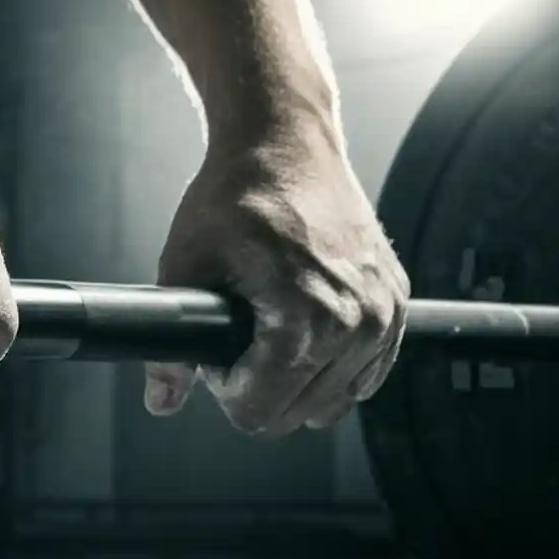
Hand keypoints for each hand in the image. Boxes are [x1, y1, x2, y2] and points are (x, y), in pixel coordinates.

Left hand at [146, 114, 408, 434]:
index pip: (259, 413)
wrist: (284, 143)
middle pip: (296, 415)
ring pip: (333, 401)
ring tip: (271, 329)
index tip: (217, 351)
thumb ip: (169, 346)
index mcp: (306, 318)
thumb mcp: (183, 266)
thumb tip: (162, 399)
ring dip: (297, 380)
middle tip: (241, 334)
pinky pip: (366, 373)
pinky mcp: (396, 303)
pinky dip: (334, 367)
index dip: (224, 388)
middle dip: (259, 387)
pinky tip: (306, 334)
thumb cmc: (238, 193)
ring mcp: (384, 313)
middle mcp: (357, 321)